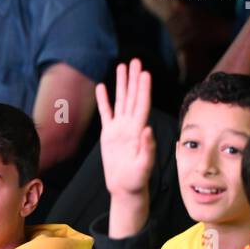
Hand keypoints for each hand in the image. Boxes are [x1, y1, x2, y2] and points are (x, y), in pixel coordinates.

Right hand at [96, 59, 153, 199]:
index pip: (141, 105)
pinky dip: (104, 100)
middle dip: (133, 79)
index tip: (145, 73)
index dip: (143, 89)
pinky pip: (106, 113)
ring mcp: (120, 129)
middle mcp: (130, 126)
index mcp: (139, 131)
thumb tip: (147, 129)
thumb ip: (147, 148)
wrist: (125, 188)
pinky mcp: (109, 134)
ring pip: (120, 101)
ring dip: (121, 84)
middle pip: (132, 97)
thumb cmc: (136, 180)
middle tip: (135, 60)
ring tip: (122, 66)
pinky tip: (102, 87)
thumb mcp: (144, 166)